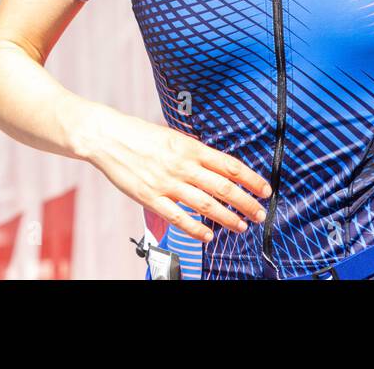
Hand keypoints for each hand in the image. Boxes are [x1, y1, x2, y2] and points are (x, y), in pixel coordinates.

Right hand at [82, 109, 269, 241]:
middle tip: (259, 214)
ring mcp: (167, 183)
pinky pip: (178, 217)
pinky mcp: (150, 198)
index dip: (251, 179)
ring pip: (205, 205)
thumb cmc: (141, 135)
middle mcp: (182, 165)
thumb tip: (219, 166)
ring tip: (240, 226)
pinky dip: (195, 229)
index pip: (230, 165)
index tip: (265, 190)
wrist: (108, 137)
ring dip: (227, 218)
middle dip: (246, 203)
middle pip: (223, 187)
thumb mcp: (174, 137)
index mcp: (191, 147)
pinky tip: (208, 236)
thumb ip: (195, 153)